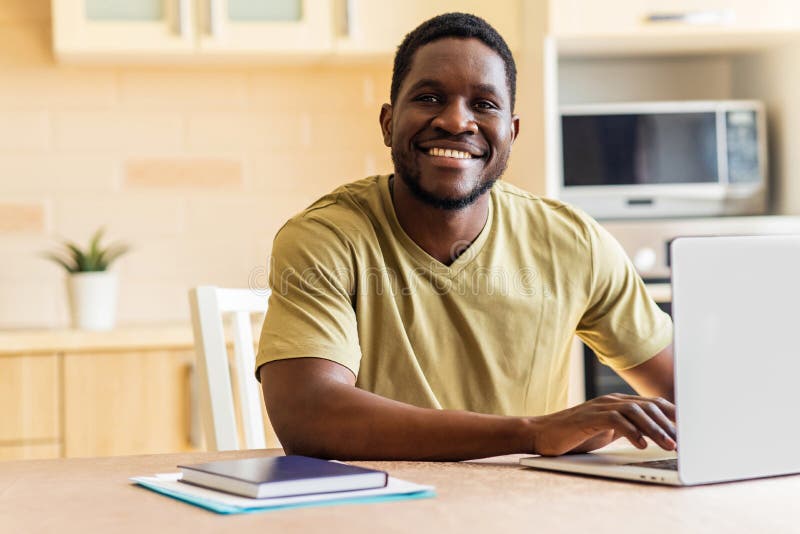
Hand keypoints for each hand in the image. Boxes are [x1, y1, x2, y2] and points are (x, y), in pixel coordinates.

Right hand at [531, 393, 676, 455]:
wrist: (542, 433)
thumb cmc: (575, 435)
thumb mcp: (607, 431)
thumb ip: (628, 429)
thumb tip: (655, 437)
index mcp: (618, 403)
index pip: (652, 403)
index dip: (673, 415)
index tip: (691, 429)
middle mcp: (612, 401)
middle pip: (648, 407)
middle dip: (669, 424)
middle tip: (684, 442)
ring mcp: (600, 407)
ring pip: (636, 412)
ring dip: (655, 429)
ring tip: (668, 445)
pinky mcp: (589, 417)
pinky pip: (616, 420)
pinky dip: (632, 432)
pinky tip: (641, 445)